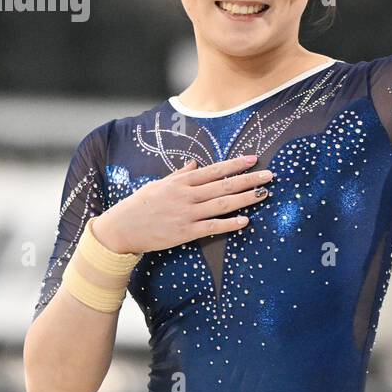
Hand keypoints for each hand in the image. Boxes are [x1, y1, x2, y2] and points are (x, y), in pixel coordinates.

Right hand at [90, 155, 274, 253]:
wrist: (121, 228)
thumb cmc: (139, 205)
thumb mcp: (158, 185)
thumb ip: (179, 174)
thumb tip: (194, 162)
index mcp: (181, 182)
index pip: (214, 170)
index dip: (235, 164)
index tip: (253, 159)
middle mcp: (186, 195)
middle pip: (224, 185)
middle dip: (249, 179)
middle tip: (270, 175)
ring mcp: (186, 214)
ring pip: (222, 204)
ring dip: (246, 199)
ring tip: (264, 193)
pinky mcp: (184, 232)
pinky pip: (212, 226)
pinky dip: (229, 223)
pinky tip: (245, 221)